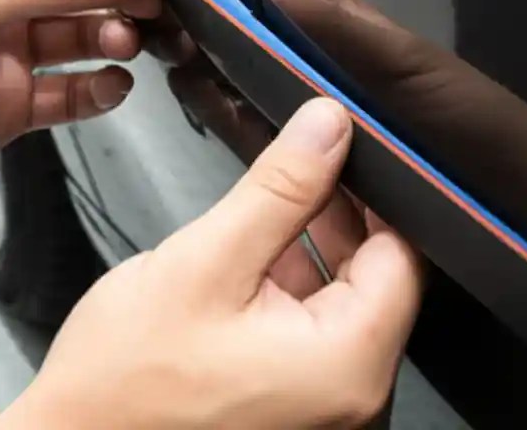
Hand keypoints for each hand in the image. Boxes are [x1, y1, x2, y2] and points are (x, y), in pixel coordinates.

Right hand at [0, 99, 423, 429]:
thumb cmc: (123, 383)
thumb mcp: (205, 262)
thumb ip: (278, 189)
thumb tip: (329, 126)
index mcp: (349, 365)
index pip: (404, 255)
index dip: (380, 190)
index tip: (351, 142)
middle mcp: (356, 398)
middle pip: (380, 279)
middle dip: (344, 213)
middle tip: (305, 157)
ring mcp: (329, 410)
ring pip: (349, 304)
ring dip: (318, 249)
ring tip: (274, 201)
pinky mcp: (299, 412)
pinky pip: (320, 337)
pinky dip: (298, 293)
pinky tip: (259, 259)